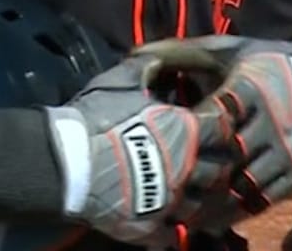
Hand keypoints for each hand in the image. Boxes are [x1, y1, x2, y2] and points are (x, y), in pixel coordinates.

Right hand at [43, 43, 239, 246]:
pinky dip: (173, 229)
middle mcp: (188, 168)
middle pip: (221, 170)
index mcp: (186, 131)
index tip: (213, 125)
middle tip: (205, 161)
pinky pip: (174, 234)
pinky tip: (167, 222)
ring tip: (187, 193)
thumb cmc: (97, 118)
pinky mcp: (151, 228)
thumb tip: (156, 58)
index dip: (220, 125)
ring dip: (197, 198)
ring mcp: (171, 202)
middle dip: (216, 165)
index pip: (223, 128)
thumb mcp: (121, 82)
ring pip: (202, 205)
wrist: (68, 163)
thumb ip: (145, 68)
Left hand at [134, 36, 291, 218]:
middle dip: (195, 174)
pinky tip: (211, 216)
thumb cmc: (263, 62)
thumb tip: (137, 53)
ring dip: (211, 200)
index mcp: (250, 89)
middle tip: (163, 188)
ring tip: (182, 210)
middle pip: (226, 157)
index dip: (186, 134)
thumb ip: (183, 52)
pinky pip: (262, 200)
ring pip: (243, 184)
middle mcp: (271, 121)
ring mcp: (287, 149)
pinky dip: (235, 211)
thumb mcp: (227, 50)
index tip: (162, 143)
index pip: (212, 118)